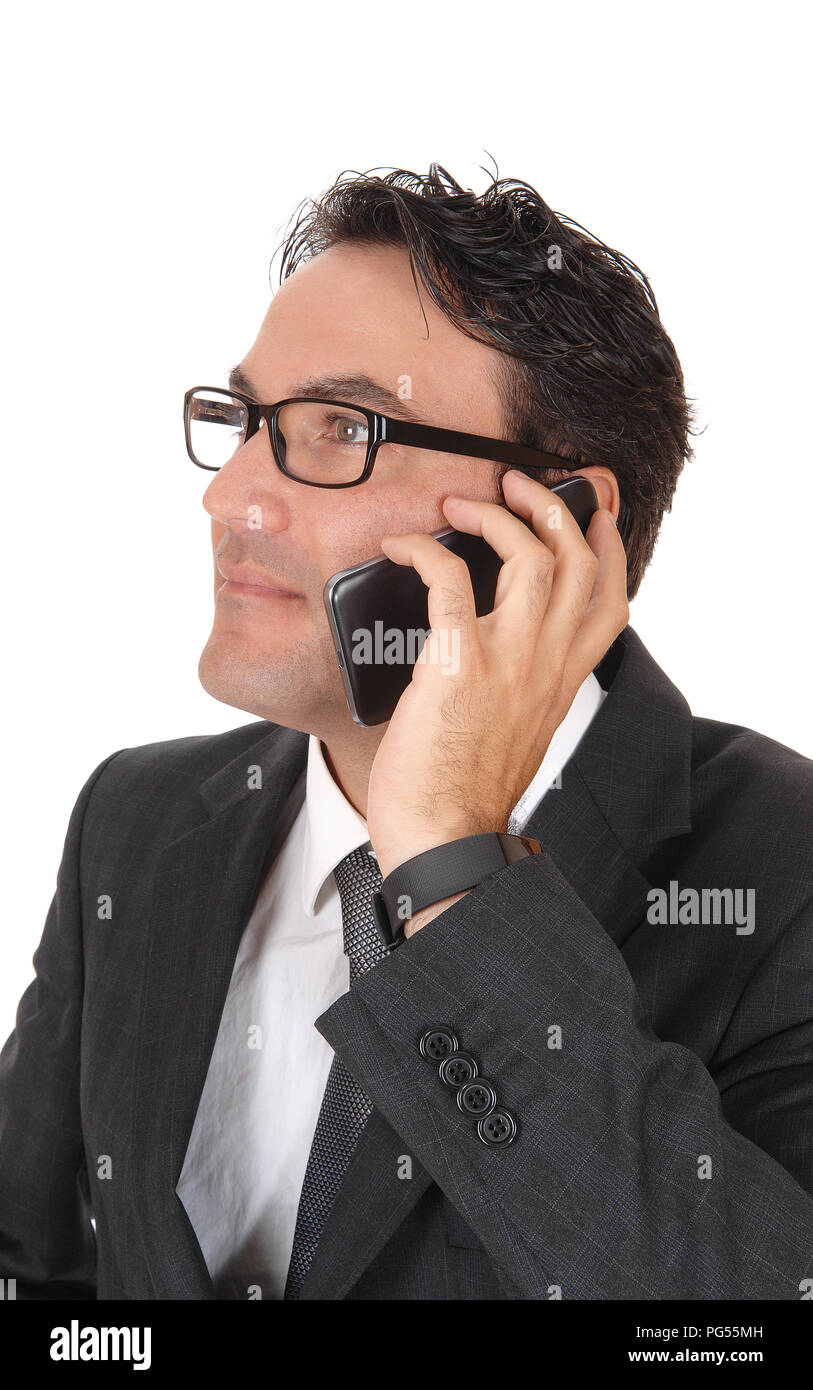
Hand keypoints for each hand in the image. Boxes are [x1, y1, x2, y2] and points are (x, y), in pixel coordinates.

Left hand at [365, 471, 628, 886]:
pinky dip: (425, 550)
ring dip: (496, 516)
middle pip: (577, 560)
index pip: (611, 601)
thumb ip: (521, 689)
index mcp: (563, 682)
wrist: (444, 838)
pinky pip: (450, 579)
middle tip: (518, 485)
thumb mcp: (517, 734)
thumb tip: (490, 656)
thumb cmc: (465, 793)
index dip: (609, 547)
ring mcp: (508, 660)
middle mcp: (547, 664)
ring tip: (461, 503)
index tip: (595, 513)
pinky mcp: (458, 663)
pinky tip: (403, 545)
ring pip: (530, 556)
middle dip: (552, 506)